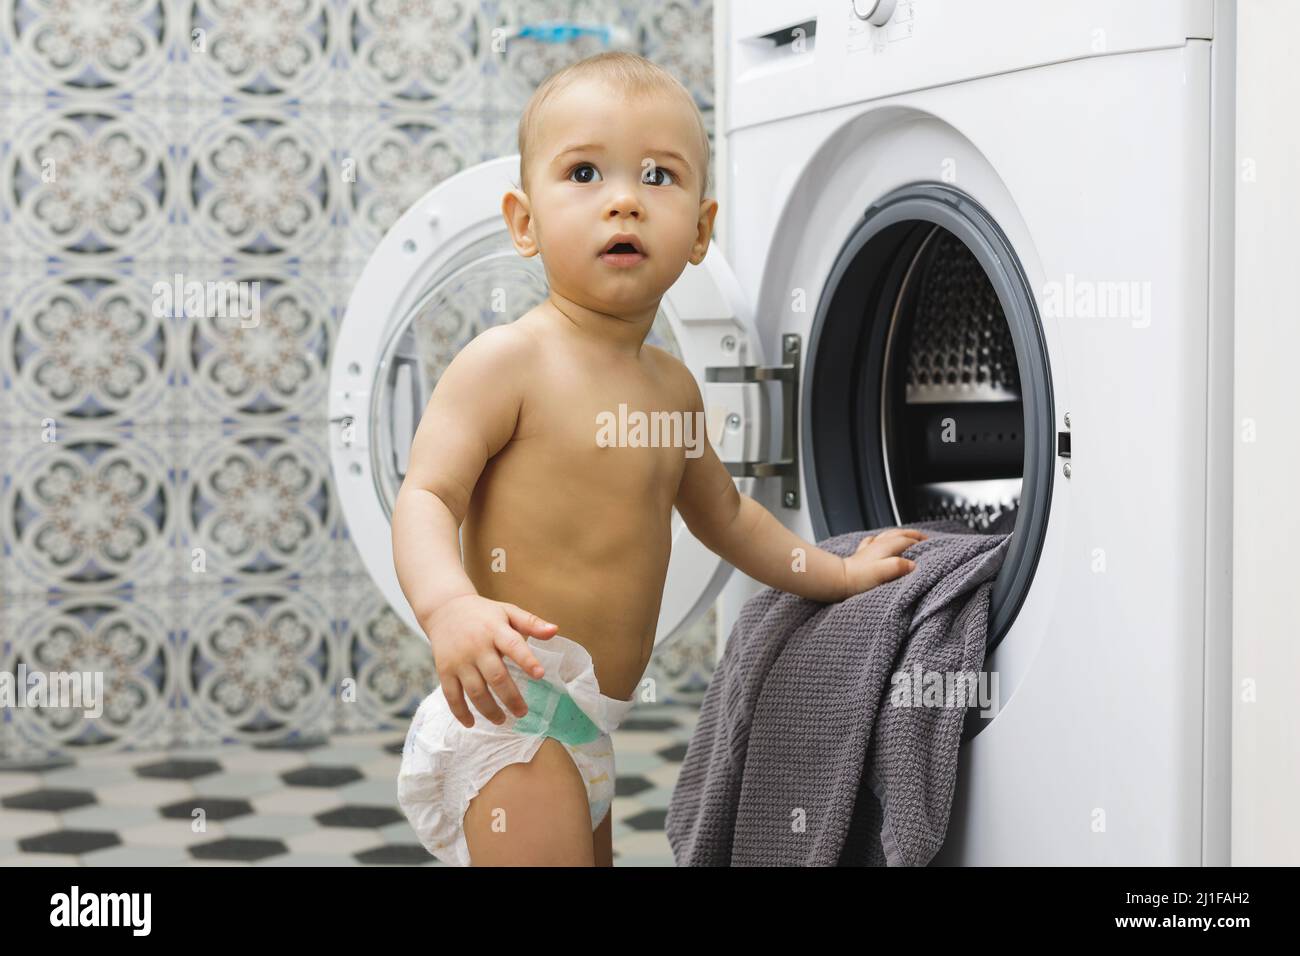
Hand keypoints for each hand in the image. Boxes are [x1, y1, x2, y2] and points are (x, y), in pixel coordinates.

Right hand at [421, 594, 557, 727]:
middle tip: (523, 713)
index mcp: (495, 630)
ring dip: (489, 710)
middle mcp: (476, 646)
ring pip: (475, 690)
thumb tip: (555, 631)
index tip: (540, 675)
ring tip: (503, 720)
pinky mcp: (444, 670)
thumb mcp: (507, 611)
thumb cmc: (483, 614)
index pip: (513, 645)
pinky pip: (451, 695)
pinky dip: (460, 712)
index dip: (527, 661)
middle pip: (496, 676)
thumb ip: (531, 623)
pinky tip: (471, 723)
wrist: (444, 608)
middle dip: (511, 698)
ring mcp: (459, 660)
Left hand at [841, 528, 928, 597]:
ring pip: (887, 535)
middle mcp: (878, 544)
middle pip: (899, 534)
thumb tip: (913, 564)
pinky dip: (882, 540)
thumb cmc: (859, 578)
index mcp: (885, 547)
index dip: (920, 542)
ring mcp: (869, 549)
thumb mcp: (883, 573)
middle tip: (924, 538)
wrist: (839, 580)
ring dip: (899, 534)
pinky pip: (874, 542)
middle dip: (913, 535)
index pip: (907, 540)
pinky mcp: (862, 555)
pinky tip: (880, 542)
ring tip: (907, 537)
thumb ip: (899, 566)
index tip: (931, 546)